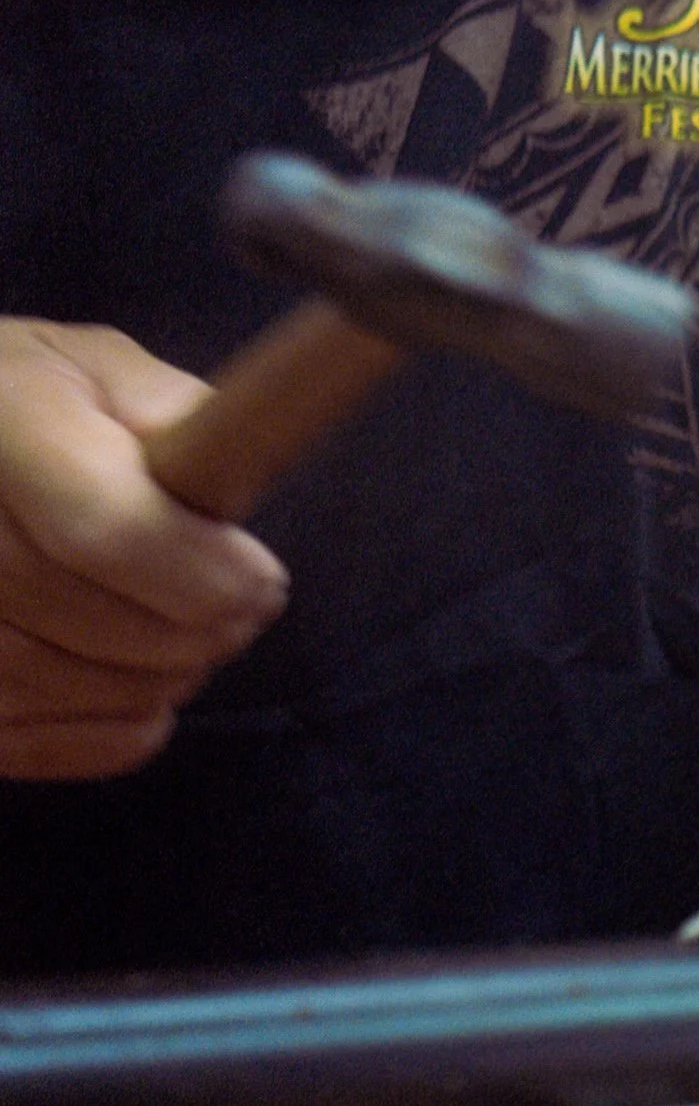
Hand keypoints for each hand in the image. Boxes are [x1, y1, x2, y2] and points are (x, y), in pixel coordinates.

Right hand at [0, 322, 289, 779]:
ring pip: (45, 681)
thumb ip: (167, 409)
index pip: (105, 527)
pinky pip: (11, 736)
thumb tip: (229, 464)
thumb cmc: (28, 399)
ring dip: (151, 684)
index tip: (265, 584)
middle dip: (192, 632)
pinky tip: (146, 708)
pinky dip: (96, 737)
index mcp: (6, 423)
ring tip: (199, 655)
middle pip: (79, 614)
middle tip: (247, 618)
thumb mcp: (99, 368)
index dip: (199, 574)